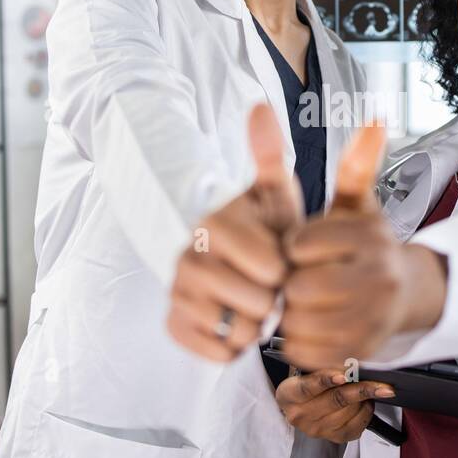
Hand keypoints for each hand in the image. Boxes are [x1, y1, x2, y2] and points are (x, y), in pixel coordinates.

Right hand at [166, 104, 302, 360]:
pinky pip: (217, 352)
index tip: (280, 257)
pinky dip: (234, 346)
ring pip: (237, 329)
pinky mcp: (173, 325)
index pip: (269, 265)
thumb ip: (269, 156)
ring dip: (257, 323)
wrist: (246, 268)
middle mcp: (186, 256)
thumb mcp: (276, 194)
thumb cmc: (269, 231)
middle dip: (273, 298)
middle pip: (255, 301)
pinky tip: (236, 323)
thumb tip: (260, 105)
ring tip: (255, 303)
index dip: (284, 268)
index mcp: (213, 223)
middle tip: (269, 285)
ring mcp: (176, 293)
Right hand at [276, 368, 394, 442]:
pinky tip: (366, 403)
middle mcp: (301, 415)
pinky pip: (357, 427)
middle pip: (336, 400)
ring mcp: (317, 429)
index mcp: (289, 395)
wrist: (298, 407)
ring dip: (365, 400)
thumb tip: (350, 362)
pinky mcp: (332, 438)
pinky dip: (366, 413)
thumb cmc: (304, 385)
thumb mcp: (304, 371)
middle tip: (381, 385)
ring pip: (349, 413)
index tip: (344, 375)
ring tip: (371, 389)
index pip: (308, 387)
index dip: (327, 380)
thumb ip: (322, 367)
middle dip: (362, 390)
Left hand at [279, 124, 447, 368]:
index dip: (294, 248)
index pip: (301, 245)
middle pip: (299, 288)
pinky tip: (315, 325)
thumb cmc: (365, 246)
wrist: (404, 294)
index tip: (307, 249)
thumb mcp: (358, 205)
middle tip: (302, 279)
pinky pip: (304, 351)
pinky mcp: (362, 352)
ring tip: (309, 302)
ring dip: (293, 315)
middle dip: (292, 284)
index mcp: (370, 238)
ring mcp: (373, 319)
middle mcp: (379, 278)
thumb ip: (357, 165)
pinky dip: (300, 341)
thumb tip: (374, 118)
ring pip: (299, 322)